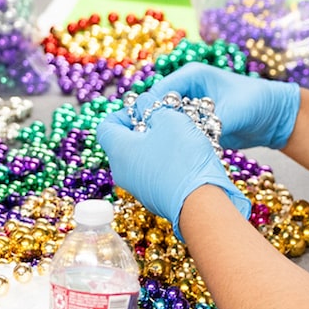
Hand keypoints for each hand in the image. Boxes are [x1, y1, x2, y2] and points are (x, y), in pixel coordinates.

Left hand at [97, 106, 249, 238]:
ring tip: (182, 138)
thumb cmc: (183, 159)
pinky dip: (167, 163)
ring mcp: (138, 187)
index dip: (123, 113)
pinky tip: (187, 158)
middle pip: (125, 142)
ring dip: (158, 145)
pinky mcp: (154, 197)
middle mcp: (122, 171)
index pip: (107, 125)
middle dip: (145, 128)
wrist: (201, 203)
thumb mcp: (169, 120)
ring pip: (142, 158)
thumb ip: (153, 108)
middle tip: (167, 120)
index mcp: (118, 150)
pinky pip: (155, 174)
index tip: (144, 108)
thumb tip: (143, 105)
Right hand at [132, 63, 300, 150]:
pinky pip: (176, 134)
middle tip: (146, 146)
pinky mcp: (194, 124)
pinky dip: (173, 144)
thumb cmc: (258, 102)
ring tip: (155, 154)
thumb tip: (194, 135)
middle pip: (157, 108)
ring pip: (164, 123)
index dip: (150, 110)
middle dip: (151, 125)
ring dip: (161, 136)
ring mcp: (189, 108)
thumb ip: (213, 121)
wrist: (274, 116)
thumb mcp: (236, 110)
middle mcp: (186, 90)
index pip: (160, 92)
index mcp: (191, 76)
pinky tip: (170, 158)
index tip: (145, 130)